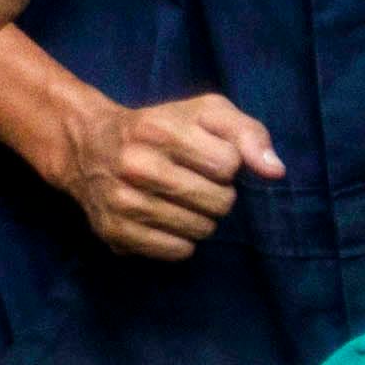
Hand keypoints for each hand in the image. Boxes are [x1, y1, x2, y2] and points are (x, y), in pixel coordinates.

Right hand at [37, 90, 282, 259]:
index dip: (227, 163)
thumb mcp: (206, 112)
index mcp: (160, 129)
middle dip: (219, 194)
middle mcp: (137, 166)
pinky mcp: (115, 233)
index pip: (229, 164)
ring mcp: (123, 202)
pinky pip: (178, 251)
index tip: (207, 157)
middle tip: (196, 182)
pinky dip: (181, 240)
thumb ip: (248, 133)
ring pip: (202, 230)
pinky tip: (166, 219)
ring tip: (180, 199)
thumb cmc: (160, 127)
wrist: (88, 145)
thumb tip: (275, 171)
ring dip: (202, 218)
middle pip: (220, 203)